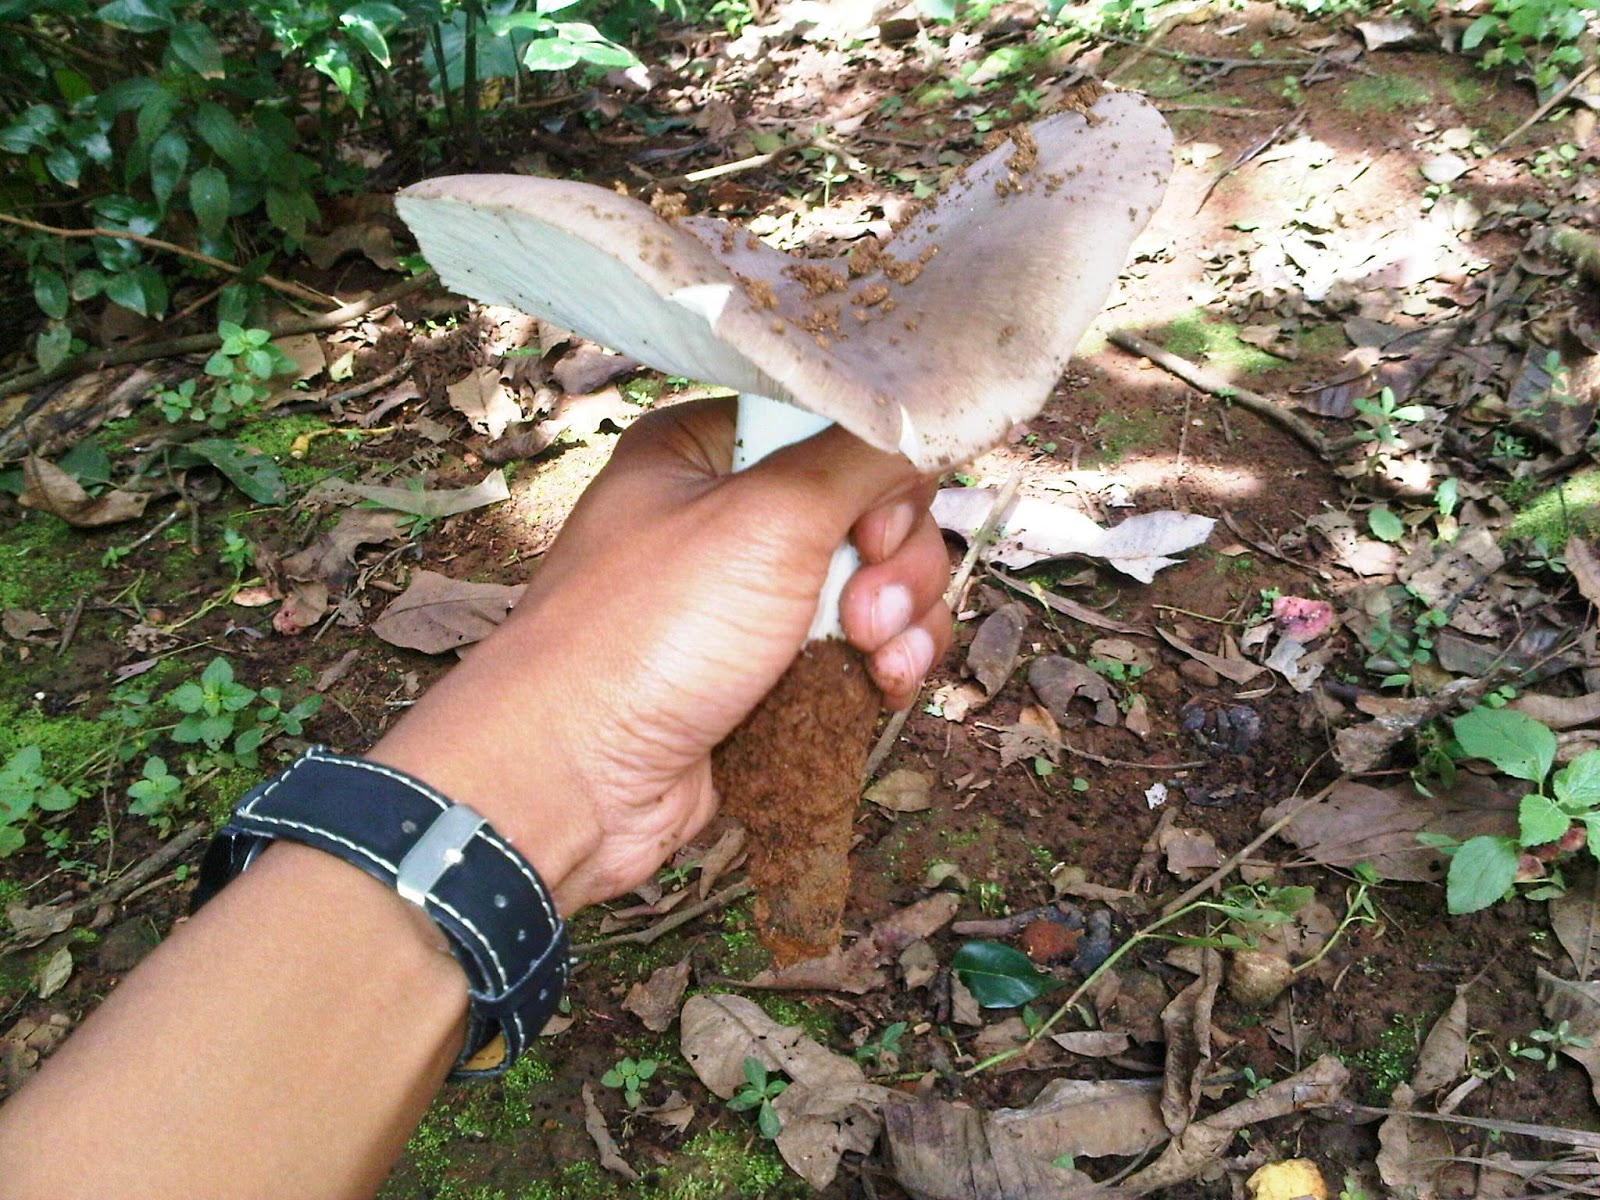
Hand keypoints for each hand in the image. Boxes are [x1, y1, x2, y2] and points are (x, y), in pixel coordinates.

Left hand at [369, 398, 952, 912]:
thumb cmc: (645, 636)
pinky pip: (854, 648)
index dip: (874, 471)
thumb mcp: (763, 519)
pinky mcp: (766, 670)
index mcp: (702, 453)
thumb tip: (922, 422)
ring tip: (876, 660)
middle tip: (863, 610)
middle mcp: (723, 516)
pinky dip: (881, 664)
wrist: (575, 781)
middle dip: (894, 563)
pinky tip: (882, 688)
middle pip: (868, 508)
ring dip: (899, 621)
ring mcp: (746, 598)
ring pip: (873, 583)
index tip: (873, 523)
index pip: (830, 425)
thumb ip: (856, 457)